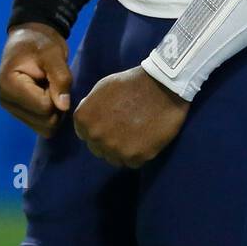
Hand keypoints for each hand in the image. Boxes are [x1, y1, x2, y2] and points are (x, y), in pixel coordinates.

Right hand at [0, 23, 71, 136]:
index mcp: (9, 86)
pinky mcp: (20, 113)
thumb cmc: (40, 42)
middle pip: (44, 122)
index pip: (43, 107)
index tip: (55, 77)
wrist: (29, 38)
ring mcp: (12, 110)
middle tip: (56, 83)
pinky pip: (42, 125)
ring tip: (51, 87)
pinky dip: (51, 113)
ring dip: (55, 110)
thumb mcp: (54, 54)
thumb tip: (64, 106)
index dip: (57, 95)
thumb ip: (60, 78)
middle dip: (57, 105)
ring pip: (44, 127)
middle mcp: (6, 102)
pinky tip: (48, 94)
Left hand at [74, 66, 189, 167]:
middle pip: (99, 149)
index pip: (85, 135)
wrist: (162, 84)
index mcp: (84, 119)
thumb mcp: (102, 87)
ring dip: (123, 149)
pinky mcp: (136, 156)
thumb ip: (89, 106)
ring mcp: (115, 149)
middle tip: (125, 127)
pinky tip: (146, 138)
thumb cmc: (131, 83)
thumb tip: (86, 121)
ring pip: (115, 158)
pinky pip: (133, 162)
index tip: (112, 120)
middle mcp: (96, 137)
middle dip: (109, 140)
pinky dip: (139, 153)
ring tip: (136, 132)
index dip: (100, 128)